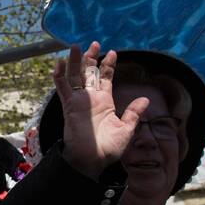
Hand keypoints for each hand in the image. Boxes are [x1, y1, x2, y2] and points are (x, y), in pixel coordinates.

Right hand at [52, 42, 148, 179]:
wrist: (92, 160)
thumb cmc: (109, 149)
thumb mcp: (126, 129)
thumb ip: (133, 113)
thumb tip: (145, 99)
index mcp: (104, 101)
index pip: (105, 78)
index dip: (108, 65)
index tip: (112, 53)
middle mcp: (90, 98)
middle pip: (89, 73)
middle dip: (91, 58)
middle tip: (93, 43)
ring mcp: (78, 101)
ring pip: (74, 76)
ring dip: (74, 62)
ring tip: (74, 46)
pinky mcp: (69, 106)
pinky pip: (62, 88)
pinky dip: (59, 76)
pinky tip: (59, 64)